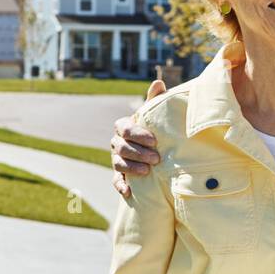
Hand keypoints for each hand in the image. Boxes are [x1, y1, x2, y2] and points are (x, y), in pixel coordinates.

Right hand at [111, 79, 166, 196]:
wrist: (156, 151)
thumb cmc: (155, 129)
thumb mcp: (155, 116)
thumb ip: (155, 101)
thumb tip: (158, 82)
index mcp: (124, 127)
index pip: (125, 128)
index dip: (138, 134)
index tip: (154, 141)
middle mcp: (117, 142)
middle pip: (122, 147)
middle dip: (138, 153)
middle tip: (156, 158)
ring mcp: (116, 159)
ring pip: (118, 163)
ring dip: (132, 168)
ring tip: (148, 172)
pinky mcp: (119, 175)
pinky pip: (115, 180)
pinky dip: (120, 185)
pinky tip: (128, 191)